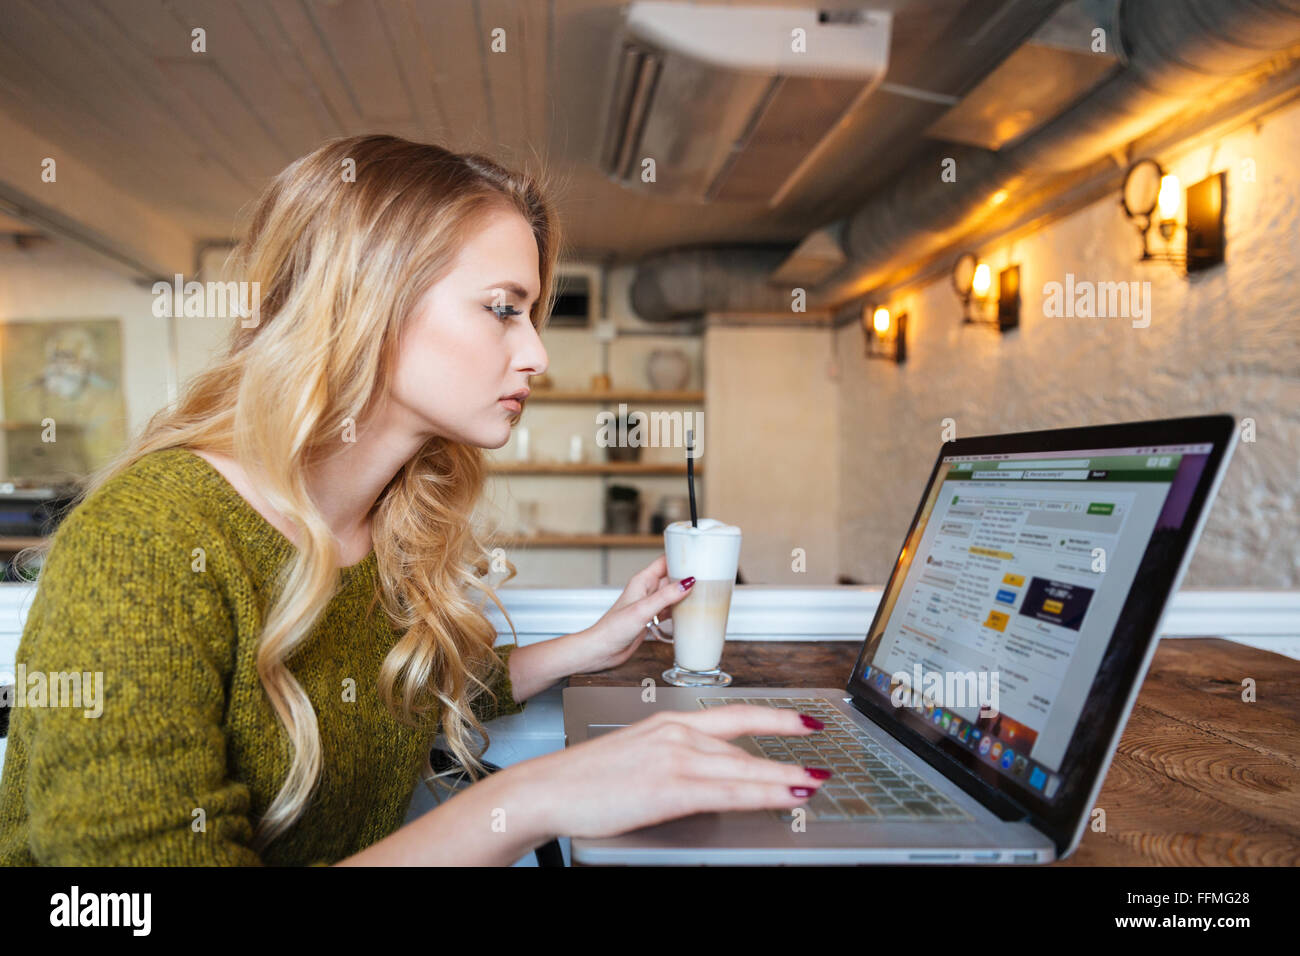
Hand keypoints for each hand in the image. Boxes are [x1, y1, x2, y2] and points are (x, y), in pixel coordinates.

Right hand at [516, 705, 832, 838]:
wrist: (549, 788)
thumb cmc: (584, 778)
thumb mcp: (636, 756)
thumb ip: (672, 759)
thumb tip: (702, 772)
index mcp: (668, 722)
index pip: (734, 715)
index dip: (774, 717)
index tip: (803, 721)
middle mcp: (677, 733)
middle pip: (746, 741)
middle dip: (788, 750)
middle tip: (822, 760)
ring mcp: (675, 759)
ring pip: (744, 767)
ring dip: (783, 776)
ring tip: (813, 782)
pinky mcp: (670, 787)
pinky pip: (729, 790)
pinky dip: (763, 792)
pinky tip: (783, 795)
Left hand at [577, 554, 694, 671]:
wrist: (603, 650)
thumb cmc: (612, 628)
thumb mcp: (643, 610)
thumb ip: (665, 597)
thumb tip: (687, 583)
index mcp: (642, 581)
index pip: (665, 561)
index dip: (680, 556)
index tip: (697, 556)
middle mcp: (647, 590)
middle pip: (672, 577)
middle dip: (687, 577)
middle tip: (708, 577)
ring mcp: (650, 604)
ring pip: (673, 594)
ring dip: (686, 594)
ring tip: (704, 593)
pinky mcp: (652, 618)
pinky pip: (670, 610)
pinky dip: (681, 610)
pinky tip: (690, 612)